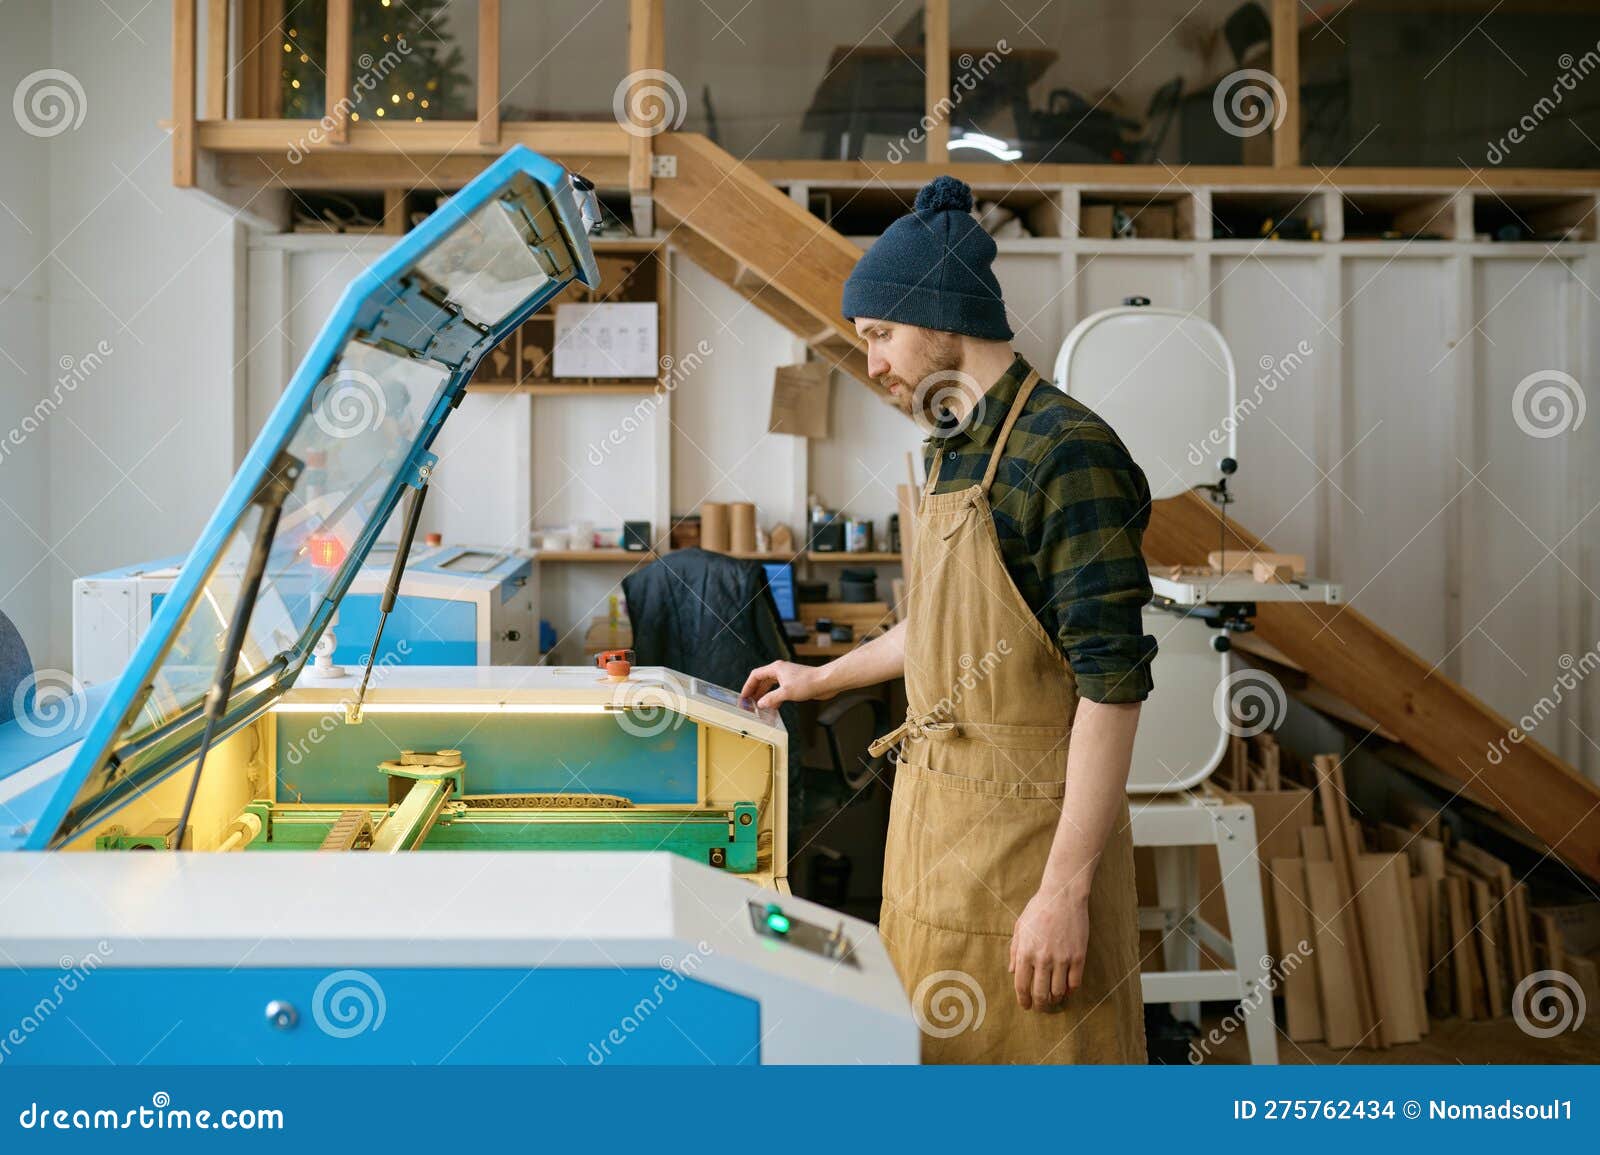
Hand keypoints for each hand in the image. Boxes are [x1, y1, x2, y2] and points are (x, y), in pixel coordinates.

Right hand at [739, 660, 826, 708]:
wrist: (826, 682)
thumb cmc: (809, 682)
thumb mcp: (786, 693)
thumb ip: (771, 699)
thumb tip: (761, 704)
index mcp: (776, 668)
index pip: (756, 675)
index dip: (748, 686)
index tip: (744, 696)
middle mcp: (780, 671)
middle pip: (762, 681)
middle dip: (755, 692)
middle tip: (749, 702)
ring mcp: (787, 677)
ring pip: (770, 686)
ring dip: (764, 696)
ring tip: (759, 706)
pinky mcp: (793, 684)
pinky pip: (779, 691)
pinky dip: (774, 698)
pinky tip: (773, 707)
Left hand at [1008, 887, 1090, 1010]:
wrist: (1063, 895)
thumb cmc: (1039, 908)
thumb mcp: (1020, 927)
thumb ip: (1014, 951)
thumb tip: (1012, 972)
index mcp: (1025, 952)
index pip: (1022, 985)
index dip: (1023, 1000)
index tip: (1025, 1006)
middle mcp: (1043, 958)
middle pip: (1040, 993)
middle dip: (1039, 1005)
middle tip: (1040, 1007)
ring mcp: (1062, 958)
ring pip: (1059, 991)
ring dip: (1055, 999)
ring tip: (1054, 998)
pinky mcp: (1078, 956)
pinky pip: (1075, 983)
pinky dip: (1071, 990)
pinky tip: (1067, 989)